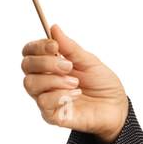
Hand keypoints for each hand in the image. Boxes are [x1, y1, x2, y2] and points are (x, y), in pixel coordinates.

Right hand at [20, 23, 127, 143]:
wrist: (116, 108)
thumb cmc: (102, 85)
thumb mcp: (89, 62)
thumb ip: (70, 48)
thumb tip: (54, 28)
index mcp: (51, 65)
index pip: (30, 52)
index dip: (38, 46)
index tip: (54, 45)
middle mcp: (45, 80)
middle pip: (26, 65)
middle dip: (46, 62)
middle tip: (68, 66)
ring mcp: (46, 97)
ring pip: (30, 83)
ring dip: (54, 80)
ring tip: (75, 83)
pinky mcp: (51, 114)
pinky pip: (43, 101)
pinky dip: (60, 95)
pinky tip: (76, 94)